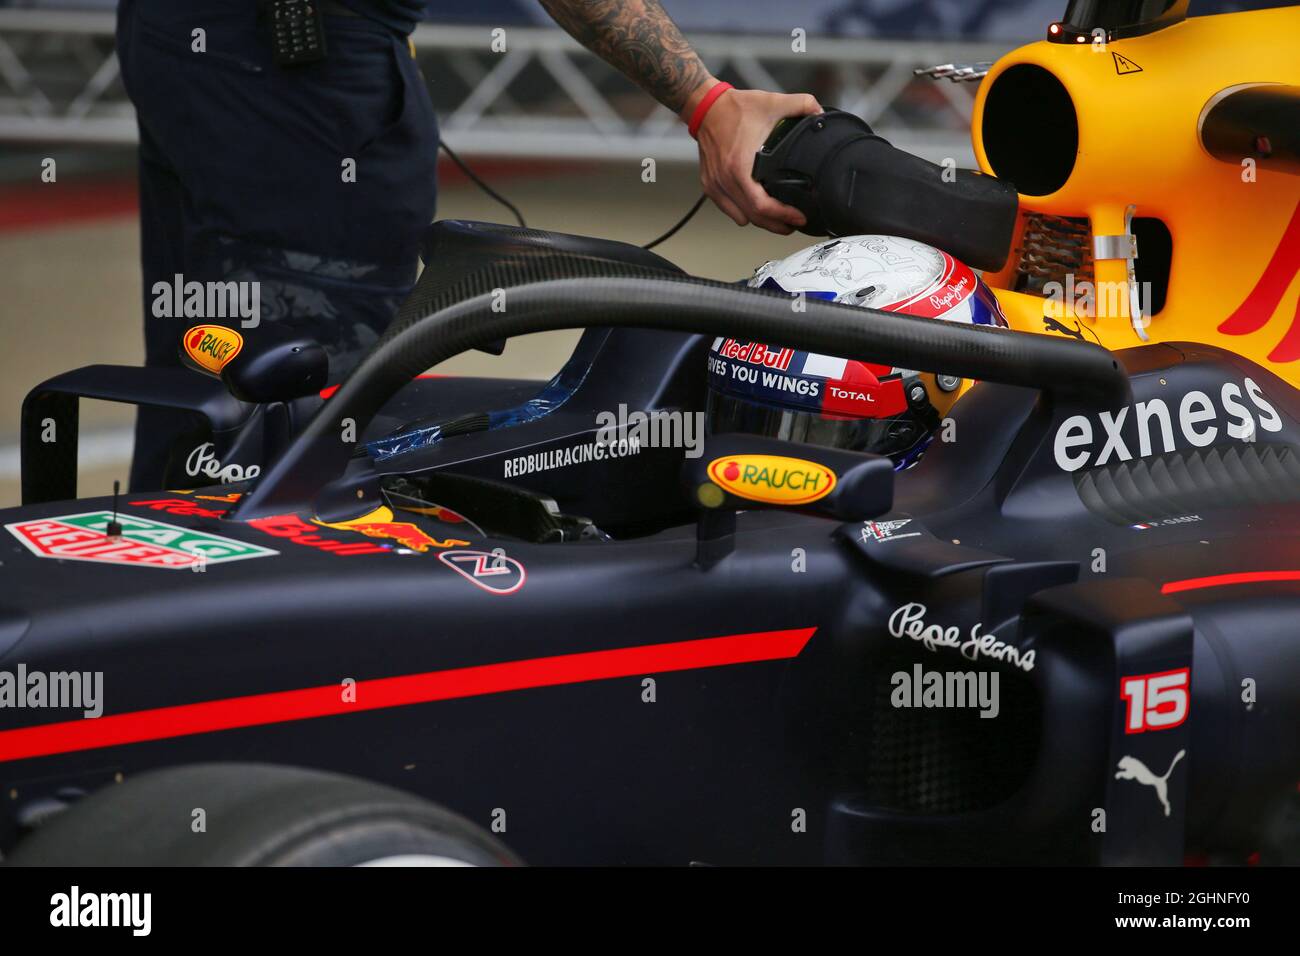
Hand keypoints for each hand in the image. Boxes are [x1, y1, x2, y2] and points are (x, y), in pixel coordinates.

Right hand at [685, 85, 821, 233]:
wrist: (706, 108)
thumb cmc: (734, 108)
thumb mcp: (771, 102)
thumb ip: (801, 104)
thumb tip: (821, 114)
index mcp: (740, 166)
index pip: (761, 205)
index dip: (782, 216)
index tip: (799, 217)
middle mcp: (725, 180)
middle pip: (753, 218)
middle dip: (776, 225)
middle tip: (794, 224)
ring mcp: (715, 185)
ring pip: (741, 217)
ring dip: (760, 222)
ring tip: (778, 219)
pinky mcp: (710, 186)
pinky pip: (728, 210)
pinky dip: (743, 213)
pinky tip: (756, 210)